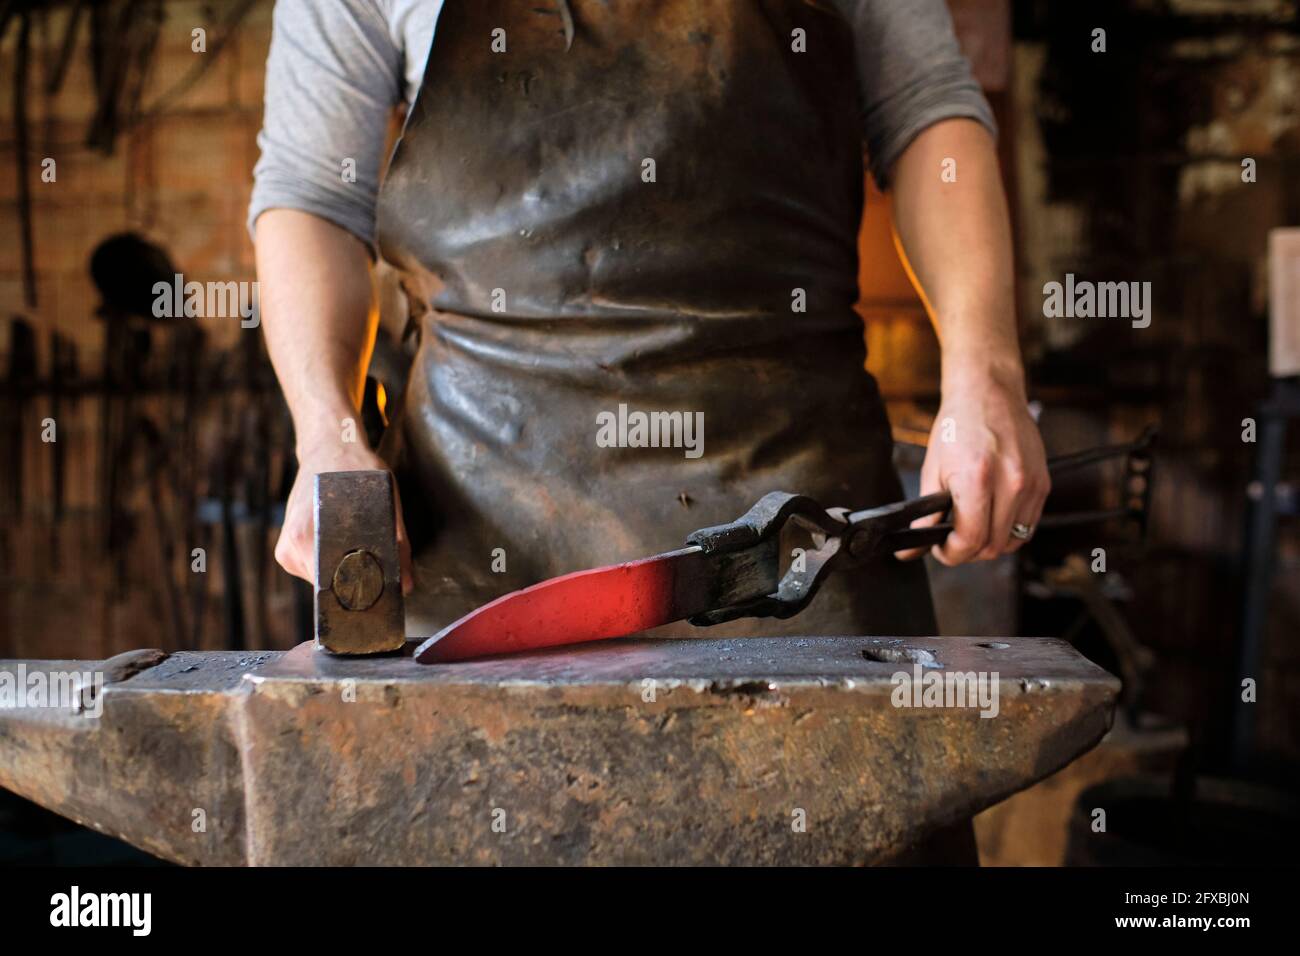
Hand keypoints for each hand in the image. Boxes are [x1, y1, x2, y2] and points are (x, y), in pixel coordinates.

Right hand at [274, 437, 413, 592]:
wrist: (331, 448)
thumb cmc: (358, 473)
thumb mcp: (386, 506)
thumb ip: (398, 547)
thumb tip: (407, 585)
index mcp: (306, 540)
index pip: (332, 588)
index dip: (357, 594)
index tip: (377, 594)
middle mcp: (291, 547)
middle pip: (327, 586)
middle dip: (353, 584)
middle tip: (376, 571)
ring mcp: (286, 548)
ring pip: (320, 580)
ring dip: (341, 572)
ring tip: (358, 551)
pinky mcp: (286, 547)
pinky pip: (313, 569)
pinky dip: (330, 563)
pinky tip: (342, 546)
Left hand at [898, 366, 1049, 564]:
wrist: (989, 393)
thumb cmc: (958, 426)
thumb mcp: (933, 468)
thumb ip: (926, 514)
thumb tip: (911, 549)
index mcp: (977, 479)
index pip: (970, 540)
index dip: (951, 553)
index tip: (941, 549)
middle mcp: (1010, 483)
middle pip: (992, 546)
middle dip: (968, 552)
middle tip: (952, 540)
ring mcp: (1031, 484)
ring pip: (1013, 541)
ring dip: (990, 544)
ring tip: (972, 528)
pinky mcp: (1043, 483)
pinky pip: (1028, 525)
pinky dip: (1008, 530)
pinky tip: (992, 517)